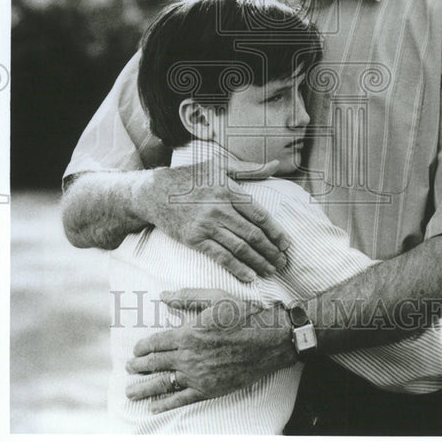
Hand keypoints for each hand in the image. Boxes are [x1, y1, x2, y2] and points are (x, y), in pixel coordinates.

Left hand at [125, 289, 296, 412]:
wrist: (270, 340)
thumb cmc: (244, 315)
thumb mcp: (216, 297)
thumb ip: (188, 296)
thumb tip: (163, 296)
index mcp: (189, 332)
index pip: (156, 342)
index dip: (142, 348)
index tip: (135, 351)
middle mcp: (189, 356)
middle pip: (155, 363)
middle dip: (138, 367)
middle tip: (128, 369)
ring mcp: (198, 375)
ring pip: (163, 384)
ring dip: (143, 389)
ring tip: (130, 392)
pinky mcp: (209, 390)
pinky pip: (182, 399)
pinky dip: (166, 404)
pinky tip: (154, 407)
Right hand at [135, 154, 288, 281]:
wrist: (155, 191)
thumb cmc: (190, 177)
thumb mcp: (219, 165)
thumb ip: (250, 169)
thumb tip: (276, 165)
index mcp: (228, 189)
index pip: (259, 214)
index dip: (276, 231)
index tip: (287, 244)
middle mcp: (219, 208)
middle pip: (253, 234)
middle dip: (271, 251)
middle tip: (283, 263)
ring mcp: (206, 225)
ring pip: (239, 247)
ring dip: (259, 262)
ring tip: (271, 271)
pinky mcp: (194, 239)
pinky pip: (220, 257)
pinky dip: (237, 268)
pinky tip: (250, 276)